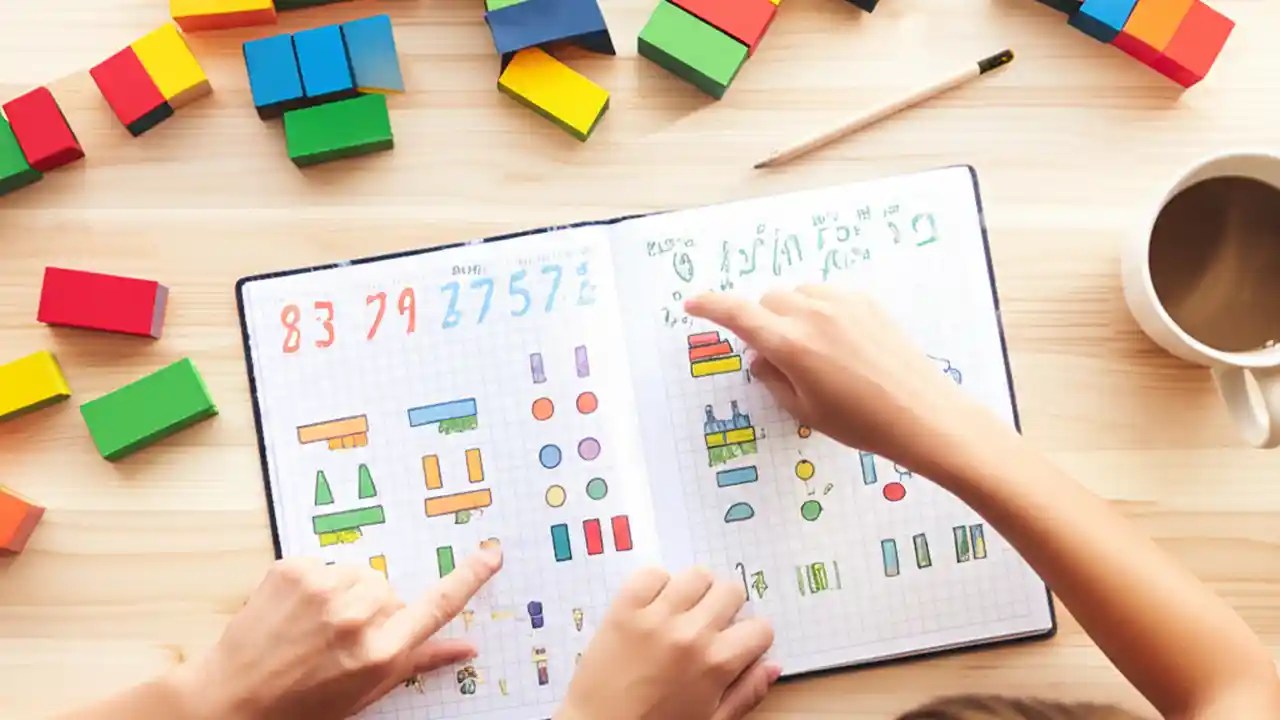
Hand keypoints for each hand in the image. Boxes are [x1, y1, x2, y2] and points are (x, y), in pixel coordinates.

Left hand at [173, 548, 501, 719]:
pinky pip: (321, 564)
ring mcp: (322, 590)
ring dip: (342, 592)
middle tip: (340, 637)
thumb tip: (468, 648)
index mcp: (380, 654)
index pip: (437, 607)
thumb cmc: (302, 706)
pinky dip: (311, 583)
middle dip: (373, 606)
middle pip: (388, 589)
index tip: (491, 553)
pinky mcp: (292, 569)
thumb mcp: (366, 692)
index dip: (468, 578)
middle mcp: (356, 619)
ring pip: (356, 573)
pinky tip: (291, 613)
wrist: (230, 702)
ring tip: (312, 626)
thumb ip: (418, 663)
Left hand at [557, 567, 777, 719]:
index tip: (738, 644)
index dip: (753, 638)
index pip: (761, 628)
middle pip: (732, 591)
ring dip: (696, 591)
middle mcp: (691, 633)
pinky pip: (651, 573)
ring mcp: (656, 616)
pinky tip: (653, 605)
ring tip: (683, 611)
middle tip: (710, 625)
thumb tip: (774, 665)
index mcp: (717, 664)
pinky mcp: (624, 608)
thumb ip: (746, 694)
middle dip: (728, 608)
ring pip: (697, 575)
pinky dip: (657, 584)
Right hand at [686, 286, 1005, 475]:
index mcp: (790, 345)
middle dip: (762, 321)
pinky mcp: (866, 302)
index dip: (710, 306)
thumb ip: (772, 377)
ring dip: (791, 313)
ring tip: (812, 350)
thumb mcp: (804, 409)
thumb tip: (758, 354)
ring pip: (797, 294)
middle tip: (776, 354)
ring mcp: (842, 303)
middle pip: (768, 300)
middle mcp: (812, 314)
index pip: (737, 314)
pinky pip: (827, 295)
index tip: (692, 304)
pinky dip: (819, 310)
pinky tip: (839, 343)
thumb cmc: (860, 422)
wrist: (922, 414)